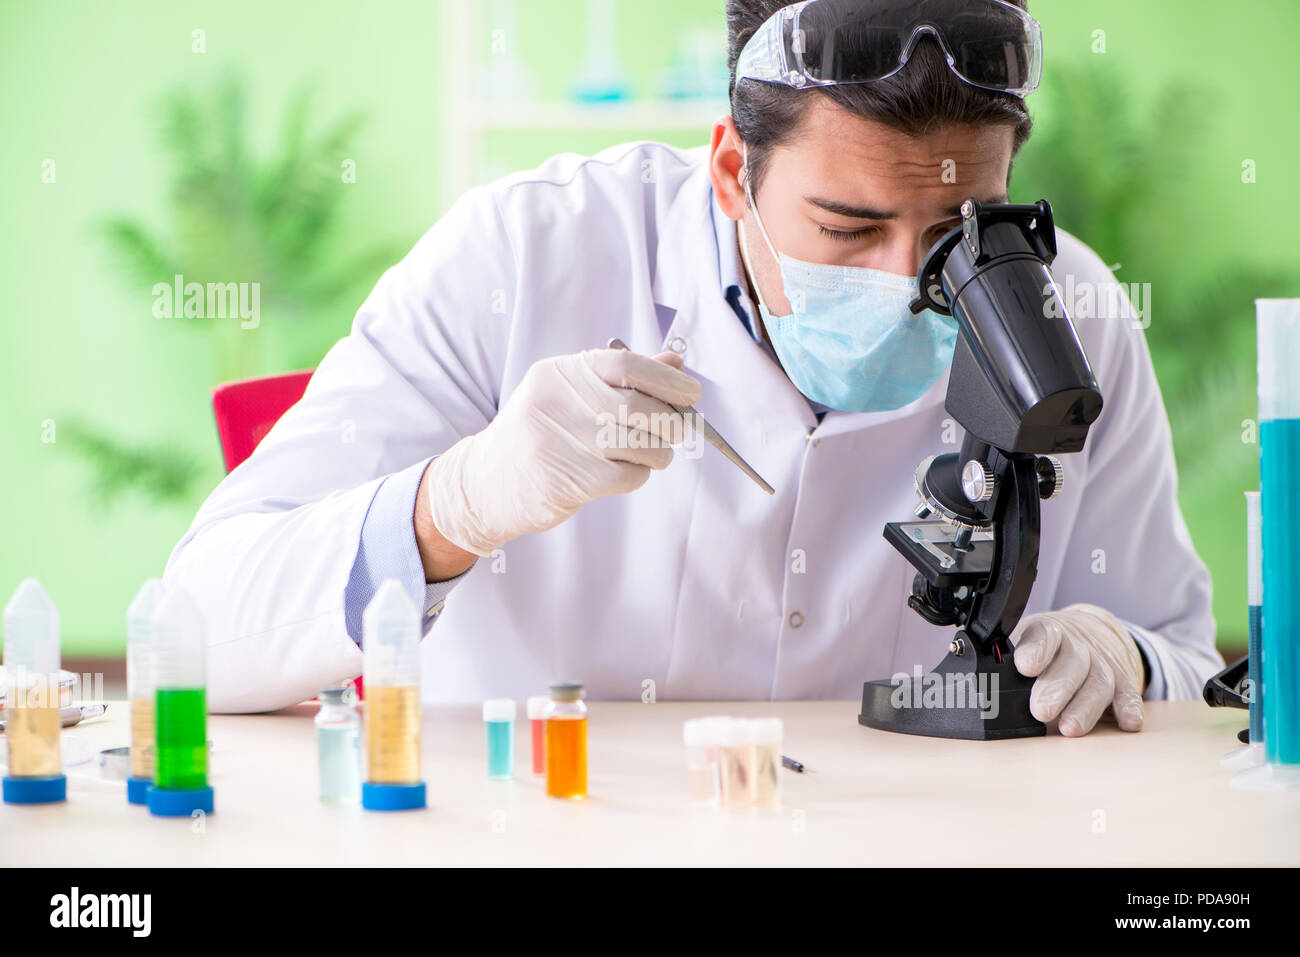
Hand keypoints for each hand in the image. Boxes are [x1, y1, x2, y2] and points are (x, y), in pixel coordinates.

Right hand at [425, 347, 700, 556]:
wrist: (485, 484)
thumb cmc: (539, 435)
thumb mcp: (571, 395)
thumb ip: (622, 379)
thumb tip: (676, 361)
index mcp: (559, 373)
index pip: (625, 364)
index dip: (667, 378)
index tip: (692, 392)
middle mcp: (557, 402)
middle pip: (638, 406)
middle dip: (670, 421)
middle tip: (679, 430)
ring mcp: (560, 442)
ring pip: (638, 443)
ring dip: (659, 452)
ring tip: (655, 453)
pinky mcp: (567, 481)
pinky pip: (628, 475)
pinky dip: (640, 474)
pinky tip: (629, 471)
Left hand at [1009, 603, 1144, 735]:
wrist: (1085, 630)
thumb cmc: (1043, 647)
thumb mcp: (1020, 643)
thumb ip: (1004, 664)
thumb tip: (976, 685)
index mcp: (1048, 631)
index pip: (1044, 635)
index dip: (1036, 650)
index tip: (1025, 666)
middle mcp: (1078, 644)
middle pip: (1073, 662)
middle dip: (1056, 688)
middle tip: (1041, 711)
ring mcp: (1102, 661)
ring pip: (1099, 680)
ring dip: (1085, 707)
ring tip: (1070, 728)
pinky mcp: (1122, 679)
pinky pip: (1129, 692)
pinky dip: (1129, 708)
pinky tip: (1127, 723)